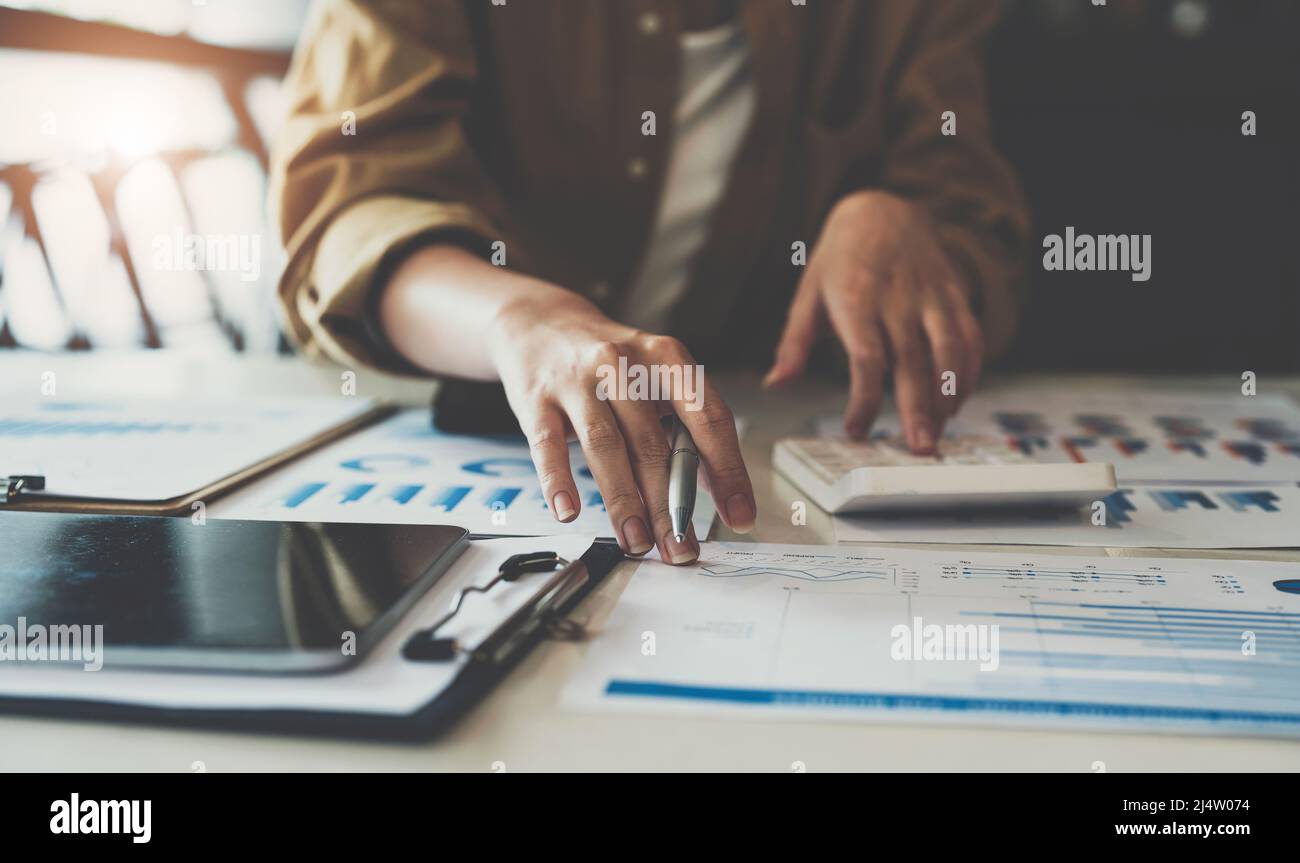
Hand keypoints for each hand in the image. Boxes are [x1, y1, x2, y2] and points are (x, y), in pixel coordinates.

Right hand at [489, 289, 754, 563]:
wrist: (540, 323)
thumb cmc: (609, 363)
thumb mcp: (655, 377)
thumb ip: (685, 426)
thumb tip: (718, 487)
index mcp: (666, 358)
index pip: (708, 418)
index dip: (726, 471)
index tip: (739, 516)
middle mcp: (623, 364)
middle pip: (654, 442)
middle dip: (670, 503)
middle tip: (681, 547)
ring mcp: (577, 380)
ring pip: (606, 446)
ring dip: (623, 501)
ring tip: (637, 541)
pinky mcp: (537, 399)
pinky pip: (547, 445)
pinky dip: (558, 481)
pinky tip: (569, 512)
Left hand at [764, 190, 982, 452]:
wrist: (883, 210)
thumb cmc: (840, 259)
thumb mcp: (808, 293)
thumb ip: (793, 343)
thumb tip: (776, 382)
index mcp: (856, 299)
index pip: (866, 359)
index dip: (864, 399)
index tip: (857, 430)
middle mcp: (897, 298)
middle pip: (912, 362)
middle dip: (918, 409)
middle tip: (919, 447)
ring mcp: (930, 295)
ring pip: (948, 351)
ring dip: (948, 395)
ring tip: (939, 428)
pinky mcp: (952, 295)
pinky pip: (969, 336)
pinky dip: (968, 371)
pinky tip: (957, 399)